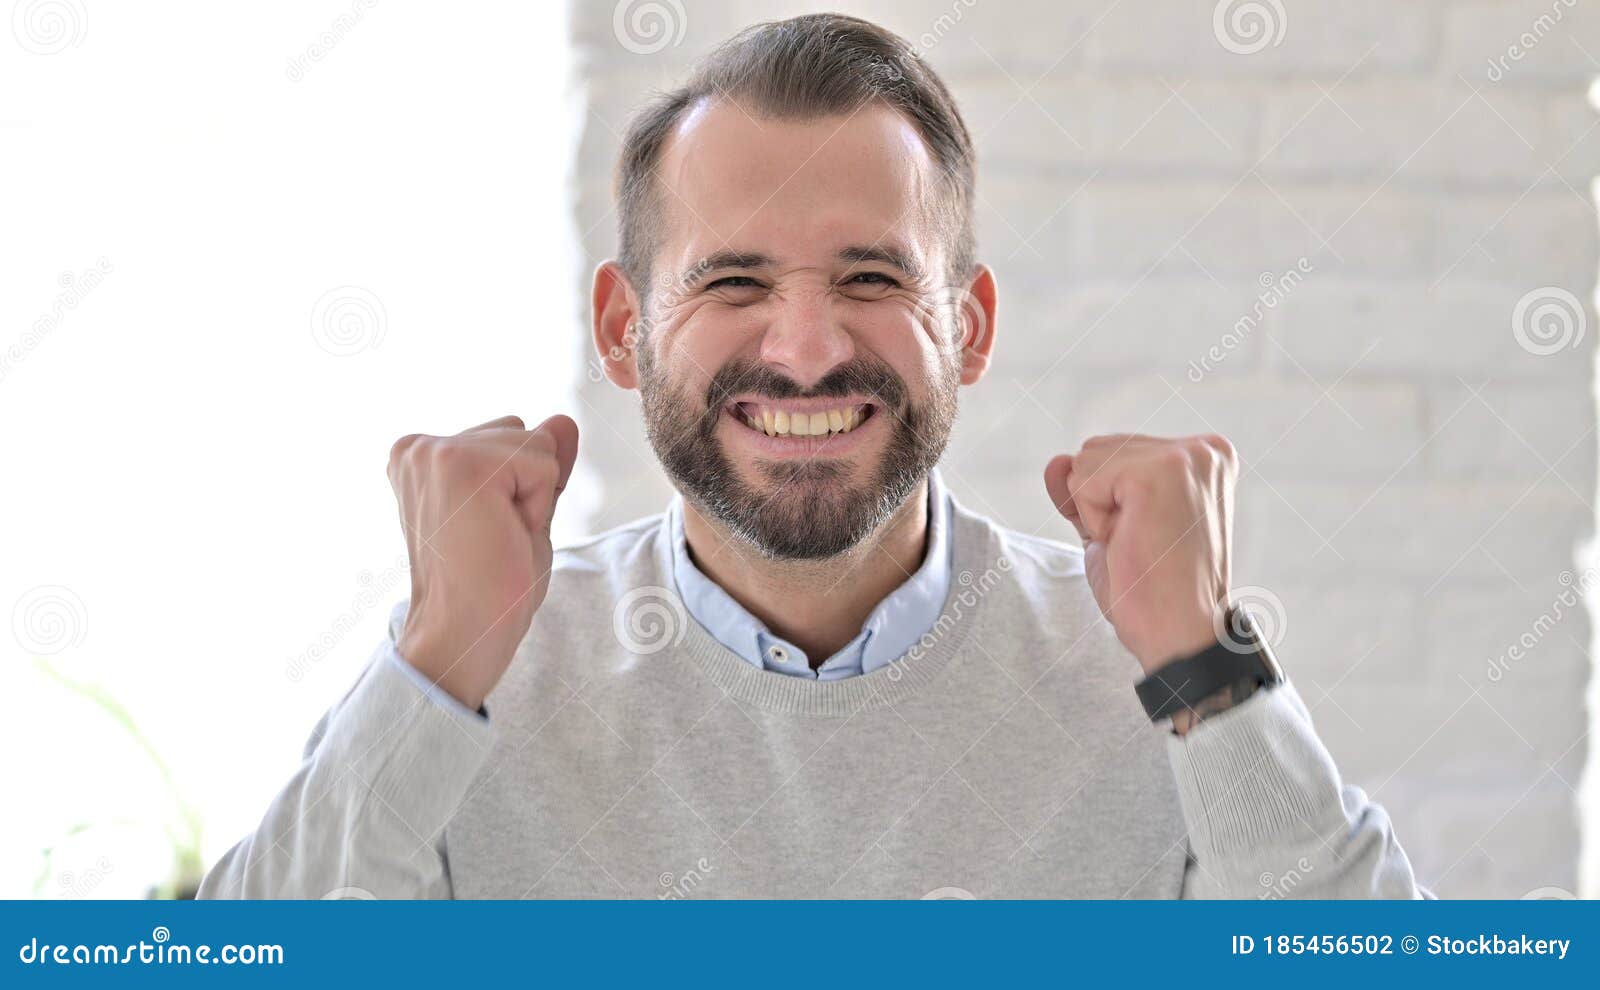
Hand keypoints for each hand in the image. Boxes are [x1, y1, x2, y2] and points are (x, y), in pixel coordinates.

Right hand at [387, 414, 578, 709]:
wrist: (464, 635)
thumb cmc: (489, 587)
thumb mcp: (522, 513)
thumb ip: (540, 465)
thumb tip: (565, 420)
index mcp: (422, 457)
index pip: (511, 440)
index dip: (520, 491)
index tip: (487, 532)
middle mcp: (419, 446)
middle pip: (525, 433)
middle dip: (529, 488)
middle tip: (493, 539)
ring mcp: (435, 451)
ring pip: (537, 445)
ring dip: (533, 498)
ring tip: (495, 538)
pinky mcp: (459, 463)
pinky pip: (542, 462)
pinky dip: (537, 506)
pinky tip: (500, 536)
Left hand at [1043, 434, 1235, 674]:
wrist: (1175, 634)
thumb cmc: (1151, 590)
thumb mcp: (1112, 528)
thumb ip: (1086, 490)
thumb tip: (1056, 461)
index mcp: (1203, 458)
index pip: (1115, 451)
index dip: (1110, 501)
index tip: (1147, 536)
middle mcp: (1202, 450)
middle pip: (1097, 448)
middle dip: (1100, 503)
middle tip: (1140, 542)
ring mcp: (1184, 457)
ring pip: (1086, 459)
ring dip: (1095, 511)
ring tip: (1137, 542)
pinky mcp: (1159, 472)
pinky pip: (1083, 478)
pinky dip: (1092, 518)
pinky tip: (1129, 540)